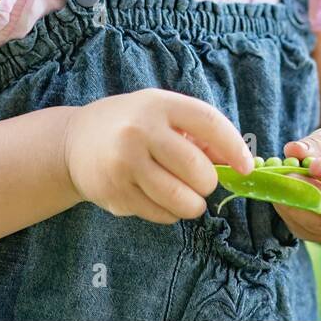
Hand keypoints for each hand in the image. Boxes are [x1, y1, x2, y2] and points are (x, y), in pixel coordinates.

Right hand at [63, 88, 255, 223]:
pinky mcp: (115, 193)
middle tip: (201, 182)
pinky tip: (160, 199)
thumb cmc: (132, 125)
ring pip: (181, 200)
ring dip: (193, 204)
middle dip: (208, 183)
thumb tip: (235, 162)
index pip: (209, 123)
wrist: (75, 141)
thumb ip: (198, 134)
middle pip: (197, 170)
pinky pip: (161, 215)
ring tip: (187, 196)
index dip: (234, 147)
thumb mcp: (163, 114)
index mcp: (159, 104)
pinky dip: (171, 214)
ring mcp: (125, 164)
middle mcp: (140, 131)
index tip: (245, 167)